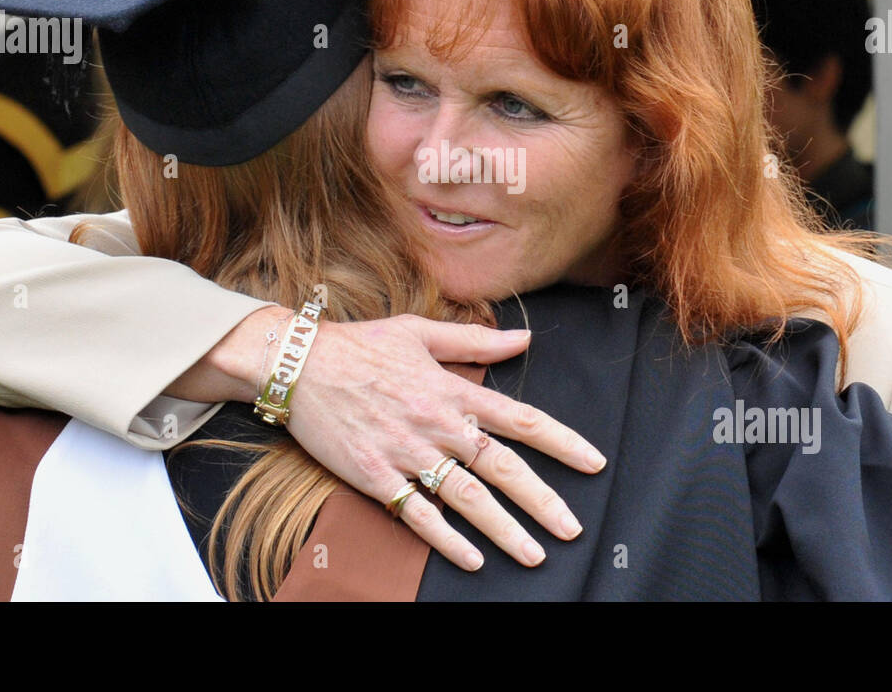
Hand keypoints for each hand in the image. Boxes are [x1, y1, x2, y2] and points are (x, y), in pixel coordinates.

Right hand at [178, 308, 605, 570]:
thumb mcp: (420, 331)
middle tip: (572, 528)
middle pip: (501, 466)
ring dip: (503, 529)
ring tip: (533, 554)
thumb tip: (525, 338)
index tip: (593, 463)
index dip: (561, 441)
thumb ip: (476, 340)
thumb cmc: (359, 345)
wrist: (297, 364)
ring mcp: (407, 453)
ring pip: (466, 497)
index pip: (519, 418)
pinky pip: (418, 514)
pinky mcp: (376, 476)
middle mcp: (436, 423)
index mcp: (452, 389)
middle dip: (541, 500)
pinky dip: (446, 540)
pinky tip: (472, 559)